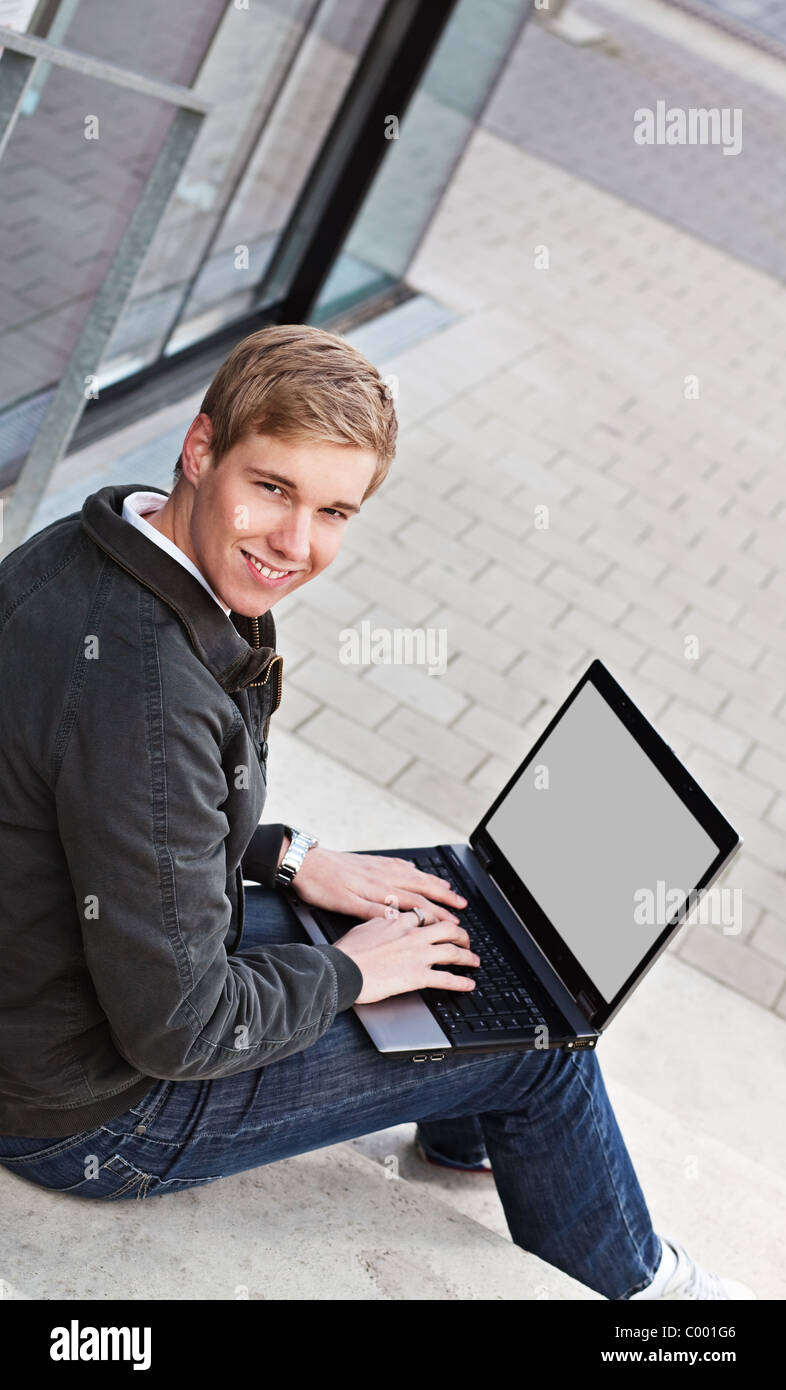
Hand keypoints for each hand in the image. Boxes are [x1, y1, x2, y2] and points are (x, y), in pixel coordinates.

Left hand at [289, 847, 466, 924]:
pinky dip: (413, 870)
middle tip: (462, 905)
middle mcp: (383, 875)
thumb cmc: (320, 885)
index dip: (437, 914)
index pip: (416, 903)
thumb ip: (374, 912)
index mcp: (379, 888)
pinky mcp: (370, 862)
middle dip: (444, 896)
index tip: (454, 922)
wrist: (303, 861)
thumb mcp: (344, 904)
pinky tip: (416, 871)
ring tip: (449, 888)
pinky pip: (399, 865)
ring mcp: (378, 867)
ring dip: (433, 883)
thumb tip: (399, 919)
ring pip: (413, 875)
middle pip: (421, 887)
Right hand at [330, 909, 479, 1004]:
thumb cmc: (348, 951)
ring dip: (468, 957)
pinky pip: (446, 979)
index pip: (426, 915)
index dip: (438, 919)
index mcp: (398, 922)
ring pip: (452, 951)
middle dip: (461, 934)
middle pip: (447, 929)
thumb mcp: (365, 926)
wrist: (342, 969)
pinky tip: (468, 984)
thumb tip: (386, 921)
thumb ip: (381, 923)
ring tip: (474, 961)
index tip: (443, 923)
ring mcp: (417, 955)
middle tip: (466, 940)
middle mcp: (413, 935)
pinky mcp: (418, 976)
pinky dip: (461, 982)